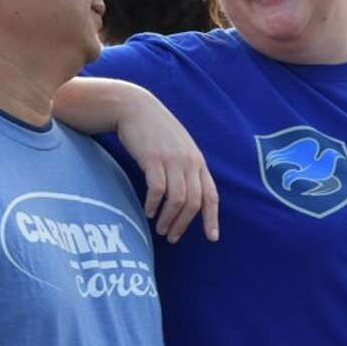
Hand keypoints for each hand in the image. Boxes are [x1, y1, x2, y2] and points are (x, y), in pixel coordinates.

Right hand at [115, 90, 219, 243]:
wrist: (134, 107)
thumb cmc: (154, 130)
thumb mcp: (178, 147)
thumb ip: (185, 167)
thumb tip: (187, 195)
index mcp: (197, 161)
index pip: (211, 194)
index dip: (212, 218)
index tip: (212, 237)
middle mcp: (189, 161)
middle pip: (194, 202)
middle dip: (184, 224)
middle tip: (172, 237)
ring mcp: (172, 160)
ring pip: (177, 199)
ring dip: (169, 219)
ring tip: (160, 229)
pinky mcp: (153, 159)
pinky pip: (157, 189)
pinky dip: (154, 205)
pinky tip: (148, 211)